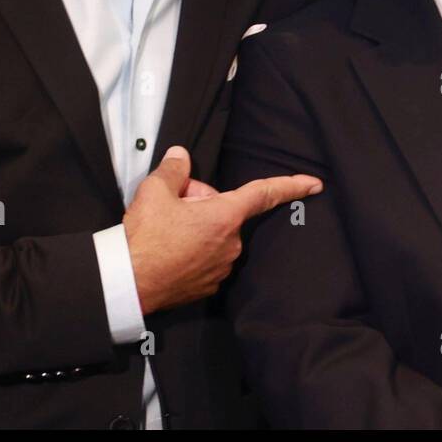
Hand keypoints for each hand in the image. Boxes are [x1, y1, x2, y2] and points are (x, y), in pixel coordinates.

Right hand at [124, 146, 321, 314]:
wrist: (128, 282)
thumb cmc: (144, 238)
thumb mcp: (155, 191)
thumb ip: (174, 169)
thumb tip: (181, 156)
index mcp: (224, 216)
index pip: (264, 194)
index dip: (291, 185)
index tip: (314, 184)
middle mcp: (230, 244)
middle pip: (225, 210)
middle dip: (202, 204)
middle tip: (172, 207)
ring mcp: (221, 267)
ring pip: (215, 234)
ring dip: (197, 227)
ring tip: (166, 231)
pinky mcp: (208, 285)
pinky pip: (207, 256)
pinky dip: (192, 250)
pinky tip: (169, 250)